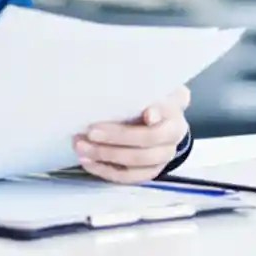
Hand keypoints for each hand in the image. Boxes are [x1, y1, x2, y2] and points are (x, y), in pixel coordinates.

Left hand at [74, 86, 189, 183]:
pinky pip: (128, 177)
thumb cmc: (145, 100)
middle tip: (90, 132)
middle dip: (117, 137)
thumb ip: (142, 85)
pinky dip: (105, 170)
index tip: (147, 114)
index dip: (158, 112)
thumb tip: (128, 79)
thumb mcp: (147, 88)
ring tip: (81, 147)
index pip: (168, 110)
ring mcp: (163, 157)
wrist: (156, 120)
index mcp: (173, 110)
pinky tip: (87, 161)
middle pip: (148, 140)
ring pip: (136, 162)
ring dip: (106, 155)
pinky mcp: (149, 172)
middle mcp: (173, 136)